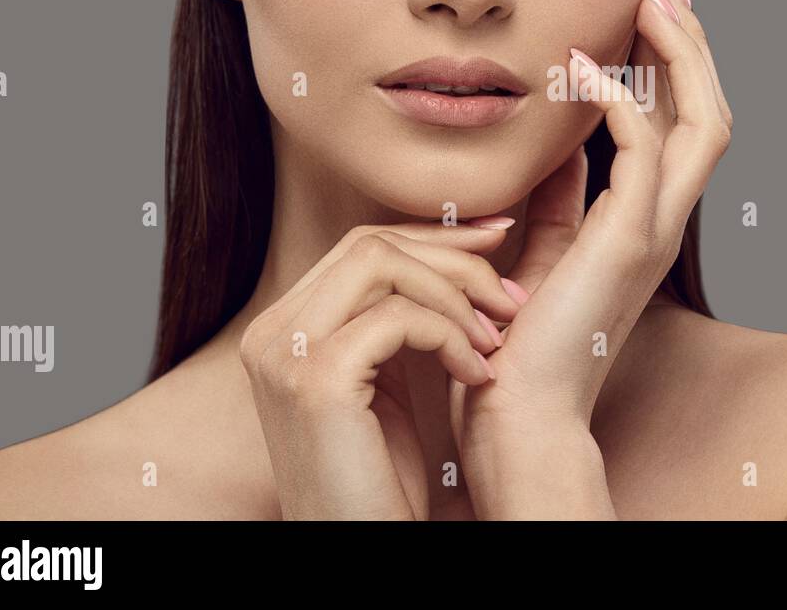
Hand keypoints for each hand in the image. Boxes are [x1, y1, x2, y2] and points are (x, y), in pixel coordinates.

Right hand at [238, 221, 520, 518]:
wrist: (357, 549)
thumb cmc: (378, 479)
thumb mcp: (385, 381)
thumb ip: (395, 320)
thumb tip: (453, 258)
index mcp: (285, 327)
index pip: (362, 245)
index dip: (436, 236)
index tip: (499, 237)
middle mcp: (273, 332)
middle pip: (372, 243)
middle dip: (455, 258)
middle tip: (513, 297)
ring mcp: (286, 353)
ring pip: (383, 263)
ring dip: (457, 294)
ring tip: (495, 340)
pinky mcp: (317, 381)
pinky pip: (400, 318)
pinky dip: (452, 336)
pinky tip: (479, 374)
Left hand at [449, 0, 731, 503]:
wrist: (520, 412)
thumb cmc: (524, 337)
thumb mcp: (548, 245)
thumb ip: (564, 192)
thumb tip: (562, 139)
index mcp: (650, 219)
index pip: (685, 123)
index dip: (676, 62)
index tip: (647, 7)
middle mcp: (667, 219)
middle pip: (712, 110)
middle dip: (692, 40)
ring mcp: (657, 229)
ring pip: (704, 120)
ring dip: (679, 52)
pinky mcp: (630, 239)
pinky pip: (642, 147)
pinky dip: (619, 97)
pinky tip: (582, 67)